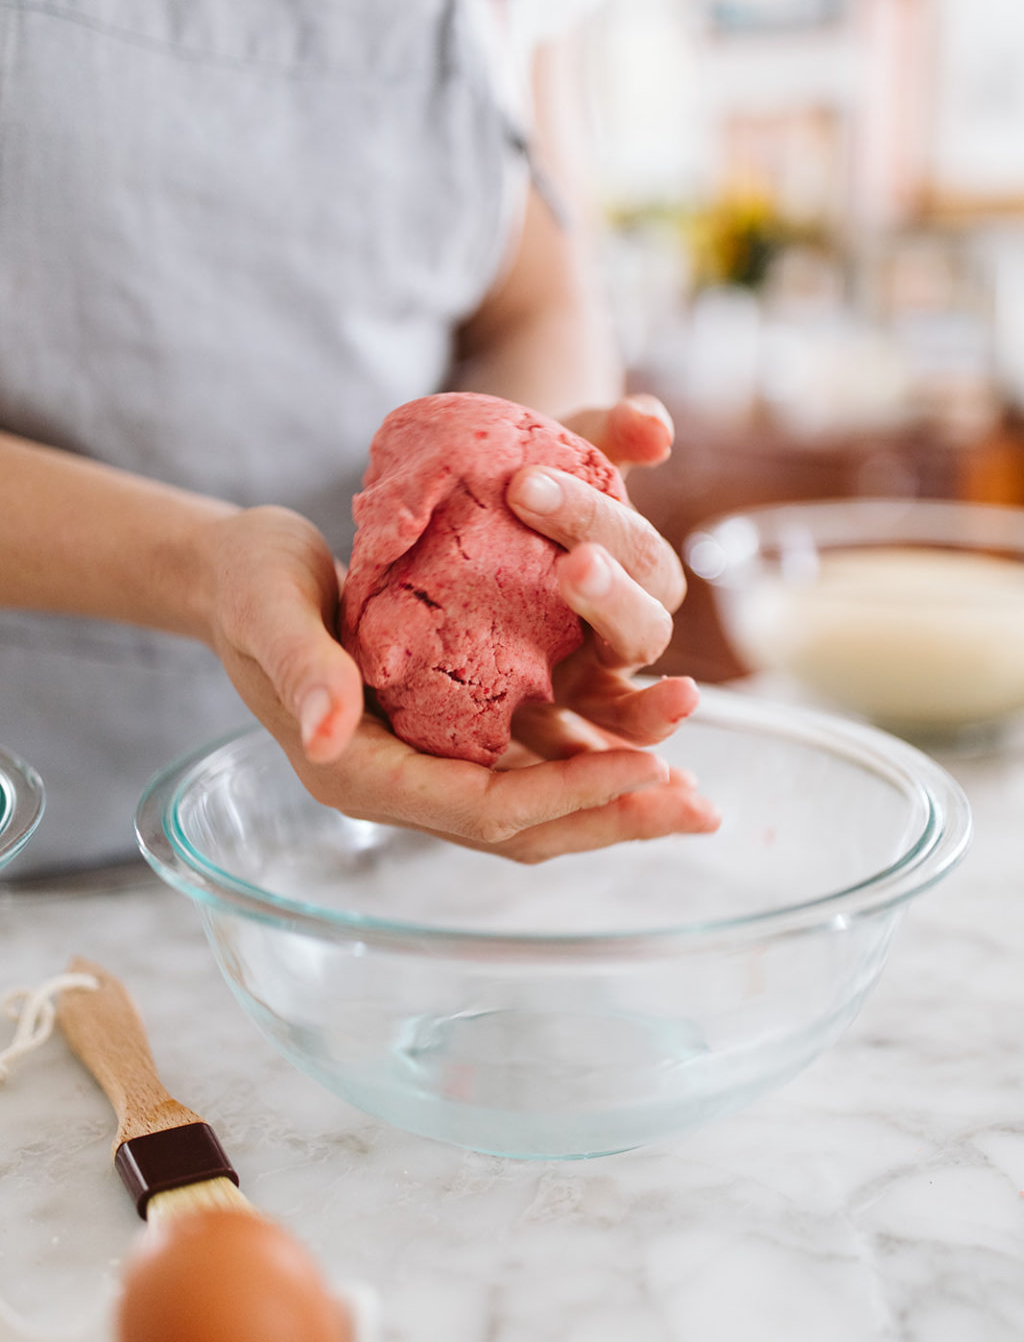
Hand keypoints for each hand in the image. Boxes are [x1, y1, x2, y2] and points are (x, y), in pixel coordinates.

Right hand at [200, 508, 685, 863]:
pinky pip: (530, 764)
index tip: (649, 766)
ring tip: (696, 794)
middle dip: (614, 817)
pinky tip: (643, 744)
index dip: (569, 794)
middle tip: (704, 807)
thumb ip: (303, 670)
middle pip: (524, 827)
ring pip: (537, 803)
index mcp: (358, 770)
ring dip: (615, 800)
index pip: (484, 808)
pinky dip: (590, 761)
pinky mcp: (448, 730)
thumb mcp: (268, 611)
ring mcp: (428, 759)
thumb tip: (330, 736)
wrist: (239, 573)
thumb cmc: (250, 582)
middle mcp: (402, 780)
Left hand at [503, 393, 717, 823]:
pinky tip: (602, 784)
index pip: (637, 552)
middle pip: (642, 629)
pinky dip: (595, 775)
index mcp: (634, 569)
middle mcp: (619, 634)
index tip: (524, 480)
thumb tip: (656, 423)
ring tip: (647, 700)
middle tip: (569, 562)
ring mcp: (586, 688)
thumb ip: (607, 434)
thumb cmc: (520, 486)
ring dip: (641, 710)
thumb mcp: (559, 449)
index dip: (592, 518)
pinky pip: (579, 763)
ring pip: (626, 709)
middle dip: (610, 598)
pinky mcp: (545, 730)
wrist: (474, 530)